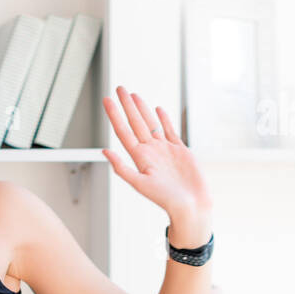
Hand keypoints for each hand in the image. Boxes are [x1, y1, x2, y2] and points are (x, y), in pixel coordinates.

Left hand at [101, 86, 212, 224]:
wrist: (190, 205)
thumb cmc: (165, 199)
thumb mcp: (140, 184)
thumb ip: (122, 168)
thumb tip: (104, 151)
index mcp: (139, 157)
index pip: (123, 130)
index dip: (115, 115)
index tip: (107, 100)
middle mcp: (150, 151)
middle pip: (135, 122)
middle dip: (126, 105)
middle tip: (119, 88)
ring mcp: (164, 150)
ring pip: (150, 123)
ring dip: (142, 109)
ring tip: (133, 95)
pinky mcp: (179, 150)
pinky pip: (169, 131)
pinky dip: (163, 119)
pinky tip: (157, 109)